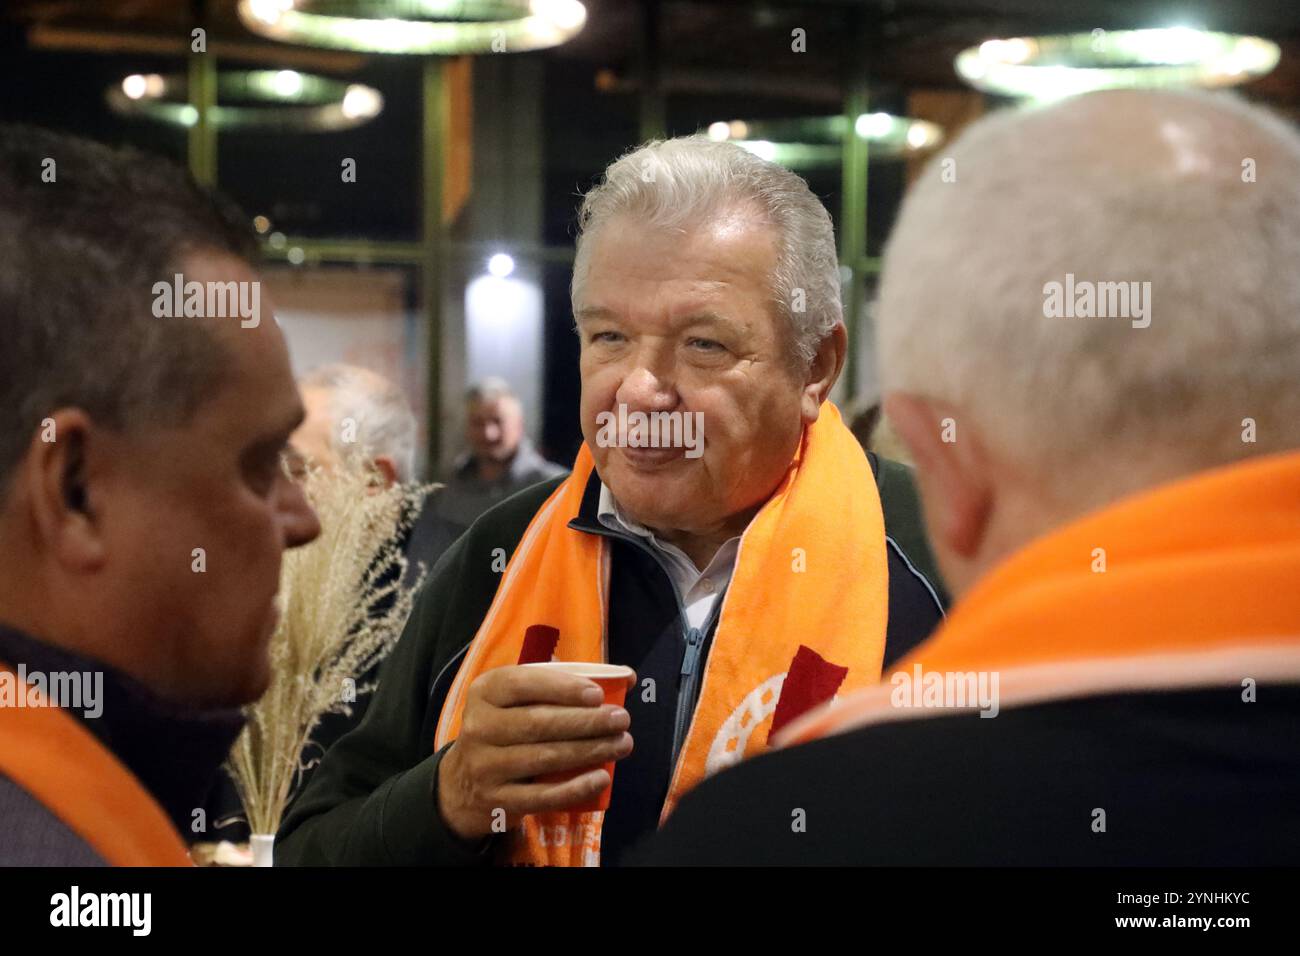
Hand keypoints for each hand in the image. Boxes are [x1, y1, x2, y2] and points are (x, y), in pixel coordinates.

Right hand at [436, 665, 634, 839]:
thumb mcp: (517, 701)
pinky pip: (542, 796)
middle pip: (539, 723)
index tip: (598, 694)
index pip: (523, 683)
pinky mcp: (497, 801)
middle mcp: (479, 727)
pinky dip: (575, 788)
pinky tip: (602, 777)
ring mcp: (485, 767)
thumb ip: (562, 685)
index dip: (562, 688)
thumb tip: (625, 678)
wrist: (462, 785)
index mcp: (485, 692)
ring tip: (622, 744)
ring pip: (545, 758)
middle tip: (621, 720)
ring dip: (589, 751)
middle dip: (586, 722)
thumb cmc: (504, 729)